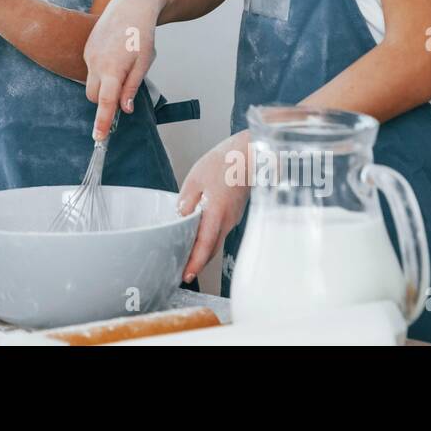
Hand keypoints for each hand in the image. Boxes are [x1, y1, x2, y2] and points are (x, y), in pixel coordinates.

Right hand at [83, 0, 164, 138]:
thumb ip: (132, 88)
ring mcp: (89, 56)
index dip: (103, 121)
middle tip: (124, 90)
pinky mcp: (87, 49)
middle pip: (95, 96)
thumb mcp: (144, 63)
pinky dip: (101, 72)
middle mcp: (96, 63)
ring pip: (92, 83)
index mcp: (113, 69)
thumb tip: (125, 109)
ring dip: (104, 86)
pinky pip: (91, 70)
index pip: (106, 102)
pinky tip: (115, 56)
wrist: (130, 6)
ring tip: (122, 67)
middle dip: (105, 101)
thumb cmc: (141, 35)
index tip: (99, 137)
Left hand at [177, 131, 250, 282]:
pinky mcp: (235, 212)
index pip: (204, 246)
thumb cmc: (225, 162)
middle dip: (197, 263)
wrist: (251, 154)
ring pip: (216, 240)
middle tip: (183, 272)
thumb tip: (179, 218)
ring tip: (188, 257)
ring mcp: (233, 217)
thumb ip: (186, 201)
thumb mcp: (196, 179)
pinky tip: (200, 235)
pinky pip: (221, 230)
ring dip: (203, 251)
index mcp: (216, 212)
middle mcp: (227, 220)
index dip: (194, 263)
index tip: (185, 275)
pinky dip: (210, 237)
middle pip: (211, 249)